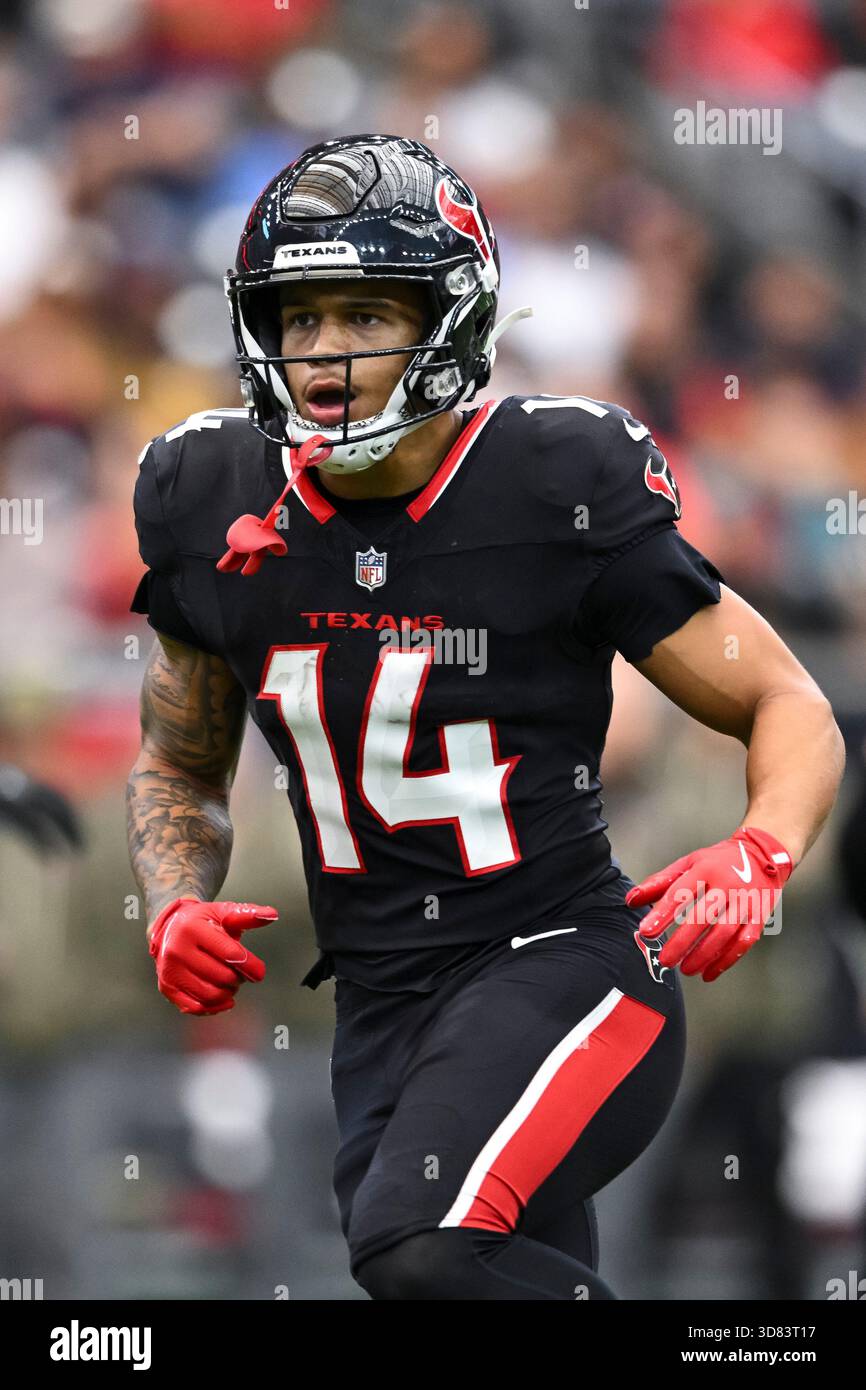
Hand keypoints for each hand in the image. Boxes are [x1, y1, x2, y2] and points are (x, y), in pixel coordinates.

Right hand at [148, 897, 277, 1014]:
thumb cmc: (202, 921)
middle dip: (238, 978)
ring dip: (228, 993)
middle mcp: (177, 950)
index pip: (230, 954)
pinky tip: (222, 998)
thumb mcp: (223, 913)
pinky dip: (214, 1007)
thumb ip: (248, 915)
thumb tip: (272, 914)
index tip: (259, 972)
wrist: (170, 928)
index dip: (250, 966)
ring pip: (210, 995)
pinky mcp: (167, 987)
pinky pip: (195, 1007)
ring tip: (230, 982)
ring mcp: (170, 971)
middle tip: (240, 973)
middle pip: (222, 977)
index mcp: (192, 929)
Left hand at [625, 827, 792, 981]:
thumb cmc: (719, 861)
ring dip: (703, 955)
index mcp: (705, 869)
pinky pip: (743, 942)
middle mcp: (727, 885)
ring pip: (724, 933)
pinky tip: (709, 972)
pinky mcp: (758, 916)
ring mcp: (745, 901)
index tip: (646, 931)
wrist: (762, 854)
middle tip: (666, 959)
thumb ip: (659, 882)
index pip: (680, 893)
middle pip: (703, 917)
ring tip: (686, 968)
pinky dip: (726, 961)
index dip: (662, 913)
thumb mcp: (688, 863)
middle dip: (682, 942)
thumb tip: (631, 900)